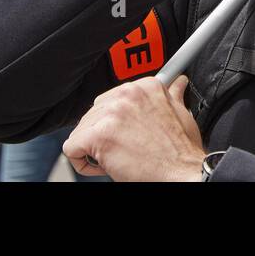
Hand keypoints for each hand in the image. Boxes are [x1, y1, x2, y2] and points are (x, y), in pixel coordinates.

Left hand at [63, 75, 206, 181]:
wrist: (183, 172)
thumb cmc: (181, 149)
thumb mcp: (181, 112)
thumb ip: (172, 95)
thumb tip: (176, 83)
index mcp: (146, 86)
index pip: (112, 98)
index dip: (115, 121)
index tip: (124, 132)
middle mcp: (127, 95)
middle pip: (93, 113)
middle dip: (102, 133)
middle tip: (122, 148)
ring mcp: (111, 114)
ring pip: (81, 130)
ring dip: (93, 148)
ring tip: (117, 157)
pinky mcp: (98, 136)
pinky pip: (71, 148)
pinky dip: (81, 161)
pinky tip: (103, 165)